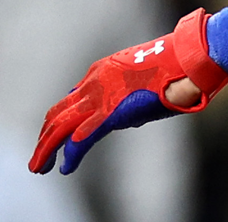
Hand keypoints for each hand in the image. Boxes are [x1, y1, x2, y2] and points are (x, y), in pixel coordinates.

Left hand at [29, 9, 227, 174]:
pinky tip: (65, 168)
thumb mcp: (145, 79)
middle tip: (39, 157)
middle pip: (58, 112)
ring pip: (60, 127)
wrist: (188, 60)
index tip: (59, 135)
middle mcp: (94, 81)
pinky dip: (70, 156)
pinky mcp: (109, 113)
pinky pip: (80, 139)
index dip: (61, 119)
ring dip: (46, 149)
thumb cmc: (176, 68)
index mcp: (103, 71)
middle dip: (45, 136)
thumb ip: (128, 96)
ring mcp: (99, 96)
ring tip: (39, 167)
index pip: (72, 98)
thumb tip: (124, 114)